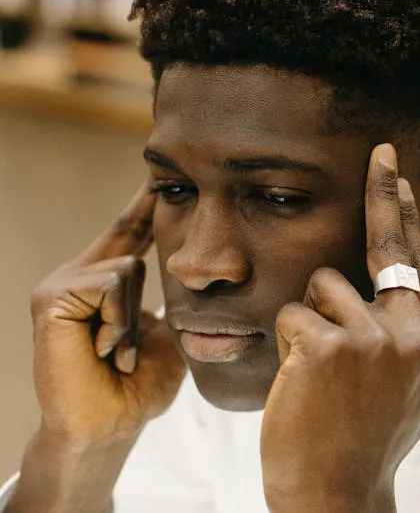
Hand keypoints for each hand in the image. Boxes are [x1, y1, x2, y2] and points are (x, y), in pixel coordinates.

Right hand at [29, 184, 186, 444]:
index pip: (130, 230)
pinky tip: (106, 349)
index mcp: (107, 282)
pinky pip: (111, 284)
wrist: (109, 424)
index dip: (146, 202)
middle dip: (145, 246)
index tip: (162, 172)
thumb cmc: (139, 385)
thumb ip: (171, 299)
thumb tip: (190, 270)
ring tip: (118, 352)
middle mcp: (80, 274)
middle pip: (129, 235)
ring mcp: (61, 283)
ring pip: (127, 267)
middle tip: (134, 303)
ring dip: (133, 318)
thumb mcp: (167, 332)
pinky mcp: (51, 297)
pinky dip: (119, 320)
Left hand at [260, 144, 419, 512]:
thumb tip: (388, 272)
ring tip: (316, 374)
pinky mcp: (327, 347)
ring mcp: (375, 340)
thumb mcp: (407, 382)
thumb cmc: (365, 436)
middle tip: (380, 151)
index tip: (398, 173)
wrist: (338, 495)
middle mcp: (417, 336)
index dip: (406, 214)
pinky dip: (284, 343)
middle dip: (380, 196)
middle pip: (386, 248)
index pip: (419, 263)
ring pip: (321, 286)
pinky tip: (297, 383)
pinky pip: (291, 314)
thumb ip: (406, 329)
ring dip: (309, 320)